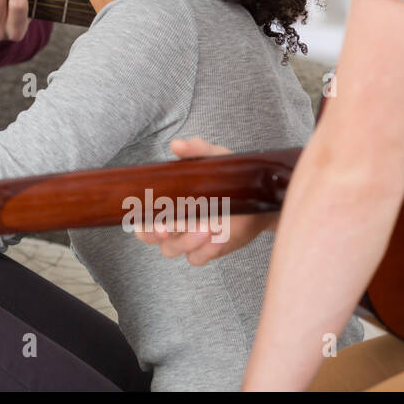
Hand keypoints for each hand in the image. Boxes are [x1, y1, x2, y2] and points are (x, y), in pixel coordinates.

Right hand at [133, 136, 277, 264]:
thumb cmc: (231, 177)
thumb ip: (197, 150)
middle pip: (150, 237)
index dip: (142, 220)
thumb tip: (177, 145)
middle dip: (156, 234)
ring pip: (171, 249)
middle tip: (169, 228)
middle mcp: (174, 222)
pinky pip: (196, 258)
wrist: (261, 198)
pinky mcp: (208, 250)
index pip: (141, 217)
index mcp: (168, 201)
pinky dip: (205, 252)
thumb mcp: (214, 159)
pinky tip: (218, 239)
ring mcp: (190, 238)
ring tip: (208, 228)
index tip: (154, 217)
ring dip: (185, 241)